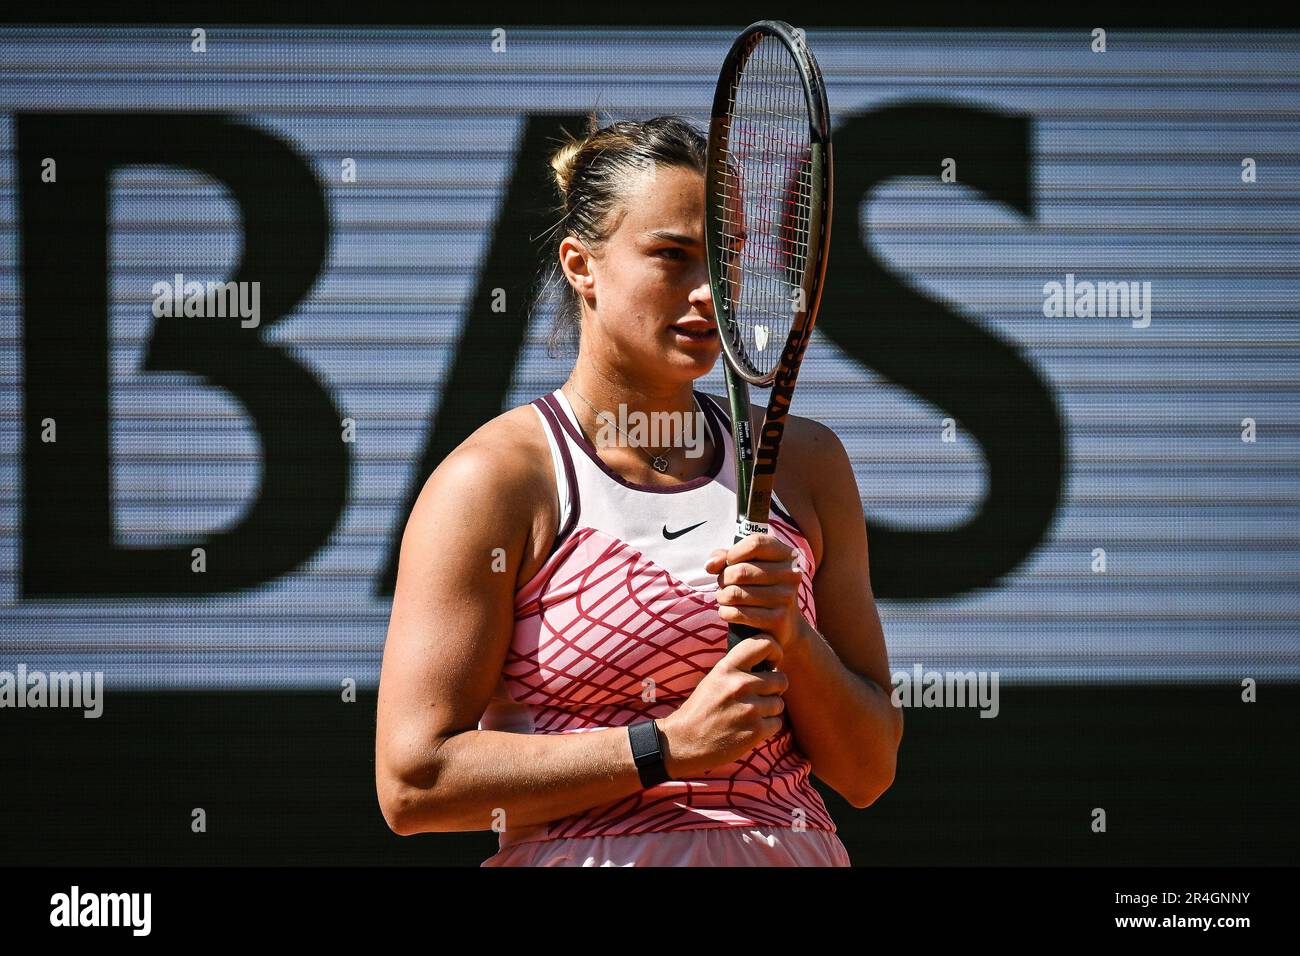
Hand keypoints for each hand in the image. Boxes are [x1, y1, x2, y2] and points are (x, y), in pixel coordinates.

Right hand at [658, 636, 788, 777]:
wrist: (683, 741)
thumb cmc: (702, 709)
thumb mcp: (715, 679)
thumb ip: (739, 667)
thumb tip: (772, 663)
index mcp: (727, 668)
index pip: (765, 643)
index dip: (775, 652)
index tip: (770, 665)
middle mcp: (739, 685)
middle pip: (781, 679)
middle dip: (774, 689)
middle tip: (759, 697)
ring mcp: (749, 709)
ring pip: (779, 704)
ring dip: (769, 711)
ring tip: (749, 715)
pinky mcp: (754, 731)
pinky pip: (777, 724)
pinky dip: (767, 728)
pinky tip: (748, 729)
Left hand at [705, 532, 809, 658]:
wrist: (786, 623)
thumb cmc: (760, 587)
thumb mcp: (747, 565)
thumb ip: (726, 557)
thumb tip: (710, 564)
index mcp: (786, 554)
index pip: (755, 543)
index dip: (734, 552)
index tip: (729, 562)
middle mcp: (790, 574)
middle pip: (740, 571)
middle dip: (723, 579)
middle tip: (723, 585)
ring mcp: (786, 597)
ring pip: (735, 593)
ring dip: (722, 596)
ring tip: (725, 598)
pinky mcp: (778, 619)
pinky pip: (738, 613)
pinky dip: (725, 613)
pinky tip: (728, 612)